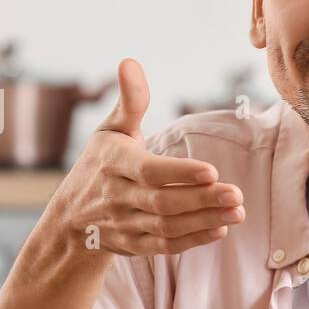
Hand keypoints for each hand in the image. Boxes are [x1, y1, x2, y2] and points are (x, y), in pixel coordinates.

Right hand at [47, 58, 244, 256]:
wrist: (70, 219)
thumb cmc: (99, 164)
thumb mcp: (110, 130)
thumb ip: (129, 100)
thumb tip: (129, 62)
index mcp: (113, 164)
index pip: (148, 171)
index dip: (179, 173)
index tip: (212, 171)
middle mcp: (117, 197)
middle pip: (163, 202)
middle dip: (202, 200)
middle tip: (237, 195)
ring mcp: (124, 224)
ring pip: (167, 227)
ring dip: (204, 220)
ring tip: (238, 211)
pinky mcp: (133, 246)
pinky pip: (164, 246)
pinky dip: (192, 240)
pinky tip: (220, 228)